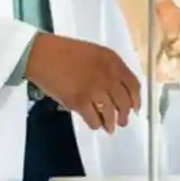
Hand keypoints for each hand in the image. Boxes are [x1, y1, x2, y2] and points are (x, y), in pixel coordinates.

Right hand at [25, 32, 141, 133]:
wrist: (43, 55)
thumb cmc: (66, 52)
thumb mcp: (95, 53)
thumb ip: (109, 69)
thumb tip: (117, 90)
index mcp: (113, 61)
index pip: (133, 85)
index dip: (136, 100)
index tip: (136, 108)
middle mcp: (108, 76)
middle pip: (124, 102)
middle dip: (124, 115)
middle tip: (123, 122)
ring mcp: (94, 90)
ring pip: (111, 114)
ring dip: (111, 124)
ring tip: (109, 128)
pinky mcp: (80, 102)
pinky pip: (94, 120)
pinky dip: (96, 125)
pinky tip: (95, 124)